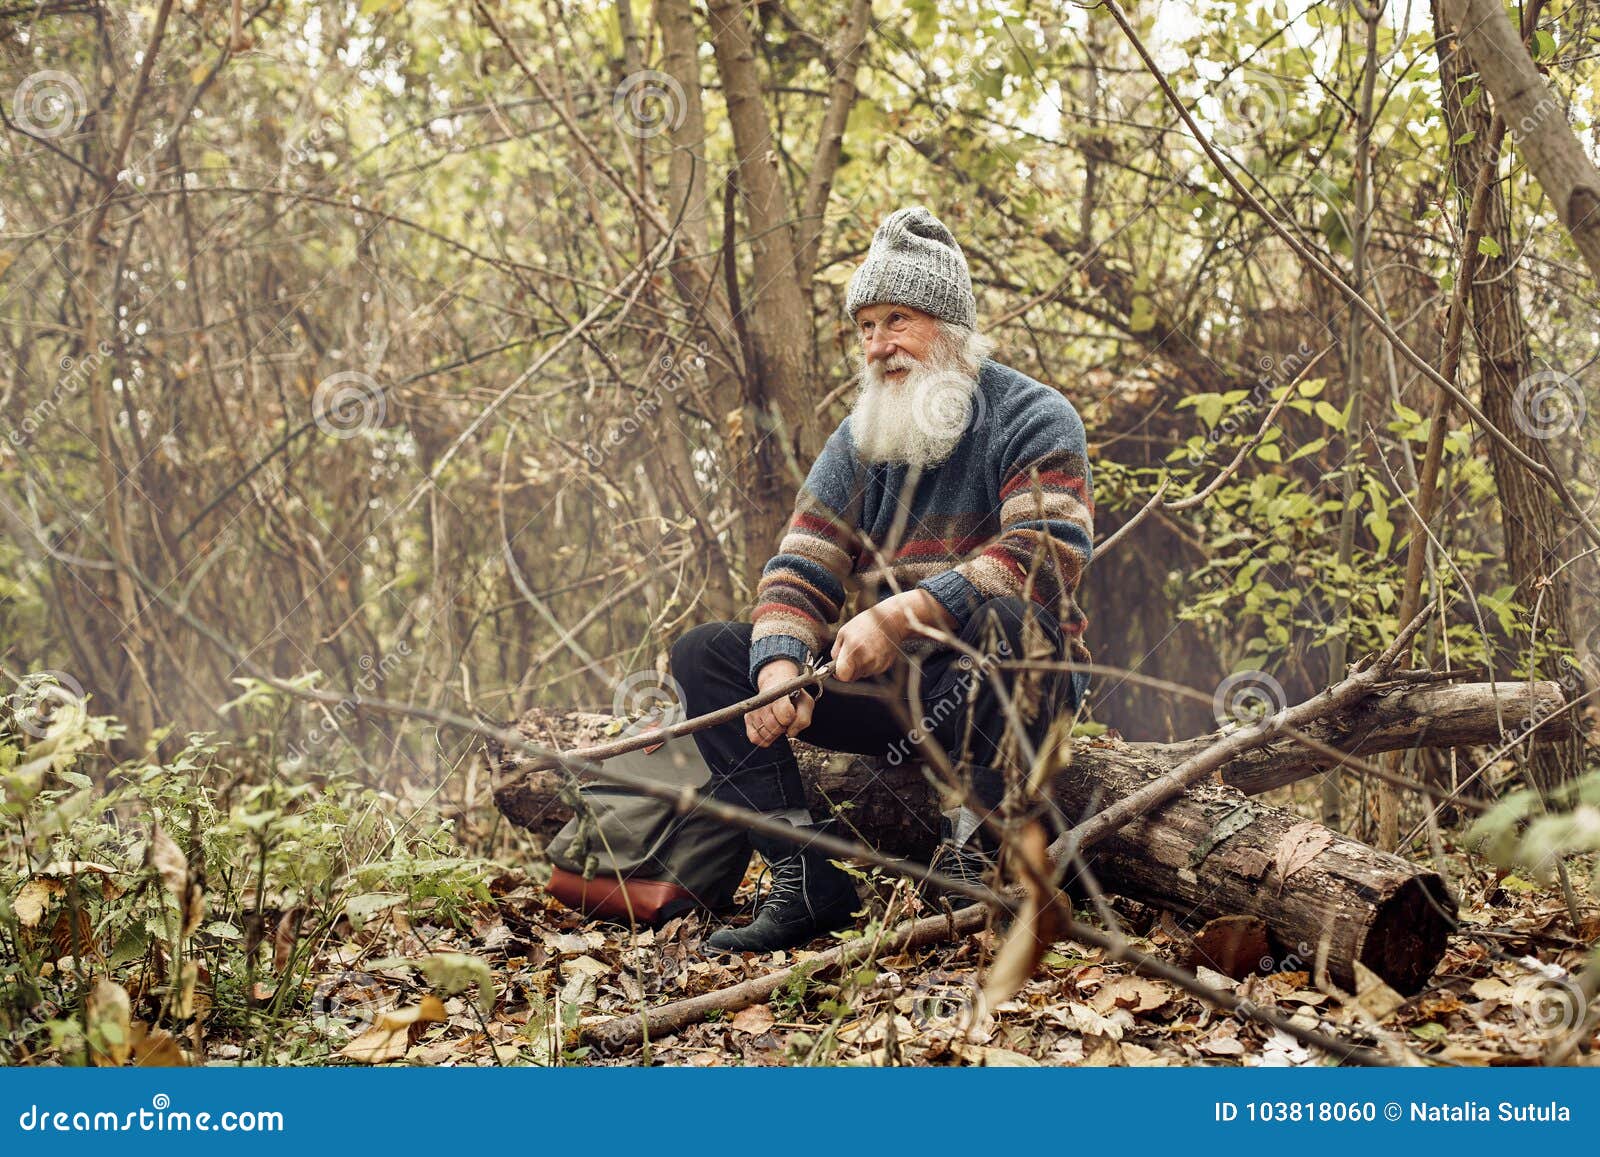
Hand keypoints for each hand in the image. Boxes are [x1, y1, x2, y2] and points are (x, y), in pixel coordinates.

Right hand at [745, 659, 814, 747]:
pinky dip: (764, 739)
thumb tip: (790, 733)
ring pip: (766, 735)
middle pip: (775, 728)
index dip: (790, 719)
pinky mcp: (748, 718)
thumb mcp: (806, 703)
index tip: (791, 715)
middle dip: (783, 728)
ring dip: (774, 734)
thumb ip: (803, 719)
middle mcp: (764, 702)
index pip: (785, 713)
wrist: (775, 685)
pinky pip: (755, 738)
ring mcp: (754, 710)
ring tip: (777, 722)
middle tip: (785, 719)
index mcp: (780, 695)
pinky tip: (769, 729)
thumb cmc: (793, 697)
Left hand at [831, 590, 956, 681]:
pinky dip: (870, 663)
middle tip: (852, 655)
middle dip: (849, 669)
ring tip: (865, 649)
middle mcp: (866, 659)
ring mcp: (877, 664)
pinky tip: (873, 650)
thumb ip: (836, 651)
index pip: (842, 675)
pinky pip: (871, 670)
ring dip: (860, 665)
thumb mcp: (844, 632)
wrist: (892, 621)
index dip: (838, 673)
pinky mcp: (885, 666)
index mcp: (853, 649)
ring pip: (862, 674)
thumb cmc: (866, 623)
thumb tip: (834, 665)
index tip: (838, 667)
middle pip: (852, 677)